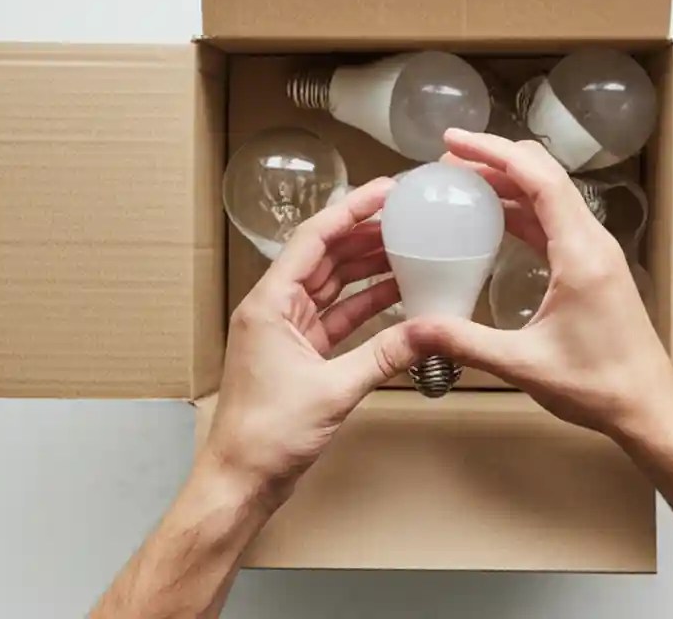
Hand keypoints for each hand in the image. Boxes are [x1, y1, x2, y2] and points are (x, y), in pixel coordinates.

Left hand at [202, 178, 417, 505]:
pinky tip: (397, 296)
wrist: (241, 480)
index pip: (314, 238)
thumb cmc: (265, 436)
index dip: (351, 209)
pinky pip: (338, 316)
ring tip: (410, 248)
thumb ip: (385, 356)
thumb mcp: (334, 390)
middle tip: (407, 217)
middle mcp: (275, 309)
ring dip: (369, 268)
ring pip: (333, 285)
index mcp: (269, 303)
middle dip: (366, 234)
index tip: (385, 192)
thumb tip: (430, 330)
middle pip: (325, 256)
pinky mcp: (301, 354)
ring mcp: (287, 331)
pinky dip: (366, 306)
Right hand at [407, 129, 672, 438]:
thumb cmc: (598, 386)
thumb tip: (415, 328)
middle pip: (545, 176)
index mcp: (580, 252)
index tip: (453, 142)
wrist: (648, 408)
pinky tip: (493, 221)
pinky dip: (522, 211)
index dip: (494, 151)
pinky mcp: (593, 269)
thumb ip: (466, 342)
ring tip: (462, 186)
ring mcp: (596, 253)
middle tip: (448, 162)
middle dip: (496, 160)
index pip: (538, 178)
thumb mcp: (523, 364)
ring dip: (508, 184)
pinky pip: (555, 223)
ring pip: (550, 197)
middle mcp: (592, 242)